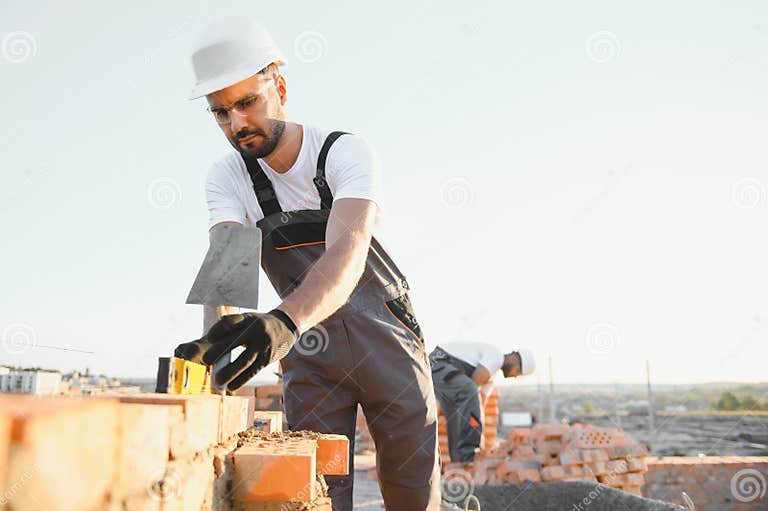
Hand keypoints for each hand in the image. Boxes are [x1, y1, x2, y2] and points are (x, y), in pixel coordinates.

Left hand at [174, 309, 298, 389]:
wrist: (287, 327)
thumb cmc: (258, 324)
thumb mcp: (247, 318)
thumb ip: (230, 325)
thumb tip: (210, 337)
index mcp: (248, 319)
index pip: (231, 322)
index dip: (220, 329)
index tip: (209, 338)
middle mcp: (256, 331)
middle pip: (237, 341)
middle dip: (221, 350)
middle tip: (205, 360)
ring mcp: (263, 346)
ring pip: (245, 360)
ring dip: (231, 371)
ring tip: (218, 380)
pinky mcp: (267, 359)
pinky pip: (253, 371)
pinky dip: (242, 379)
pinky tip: (231, 387)